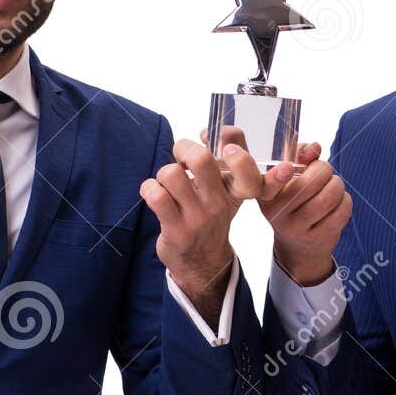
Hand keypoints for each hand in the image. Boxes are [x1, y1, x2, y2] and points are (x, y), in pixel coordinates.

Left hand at [139, 136, 257, 324]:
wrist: (203, 262)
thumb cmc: (210, 215)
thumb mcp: (226, 192)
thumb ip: (222, 162)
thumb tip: (205, 132)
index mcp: (236, 191)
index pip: (246, 165)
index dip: (235, 145)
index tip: (224, 147)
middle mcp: (220, 203)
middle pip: (202, 159)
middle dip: (183, 149)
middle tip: (180, 158)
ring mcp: (198, 218)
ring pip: (171, 174)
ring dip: (163, 173)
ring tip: (167, 184)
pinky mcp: (176, 229)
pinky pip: (155, 194)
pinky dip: (149, 188)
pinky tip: (154, 194)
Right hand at [256, 141, 351, 286]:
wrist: (298, 246)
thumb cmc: (294, 202)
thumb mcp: (287, 179)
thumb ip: (298, 156)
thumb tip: (315, 148)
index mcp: (265, 195)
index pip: (270, 183)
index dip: (280, 174)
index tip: (288, 168)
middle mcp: (277, 213)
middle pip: (309, 183)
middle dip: (324, 170)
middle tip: (325, 172)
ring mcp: (297, 228)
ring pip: (328, 197)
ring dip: (337, 184)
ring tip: (333, 185)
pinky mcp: (317, 238)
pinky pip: (341, 211)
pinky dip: (345, 200)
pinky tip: (338, 201)